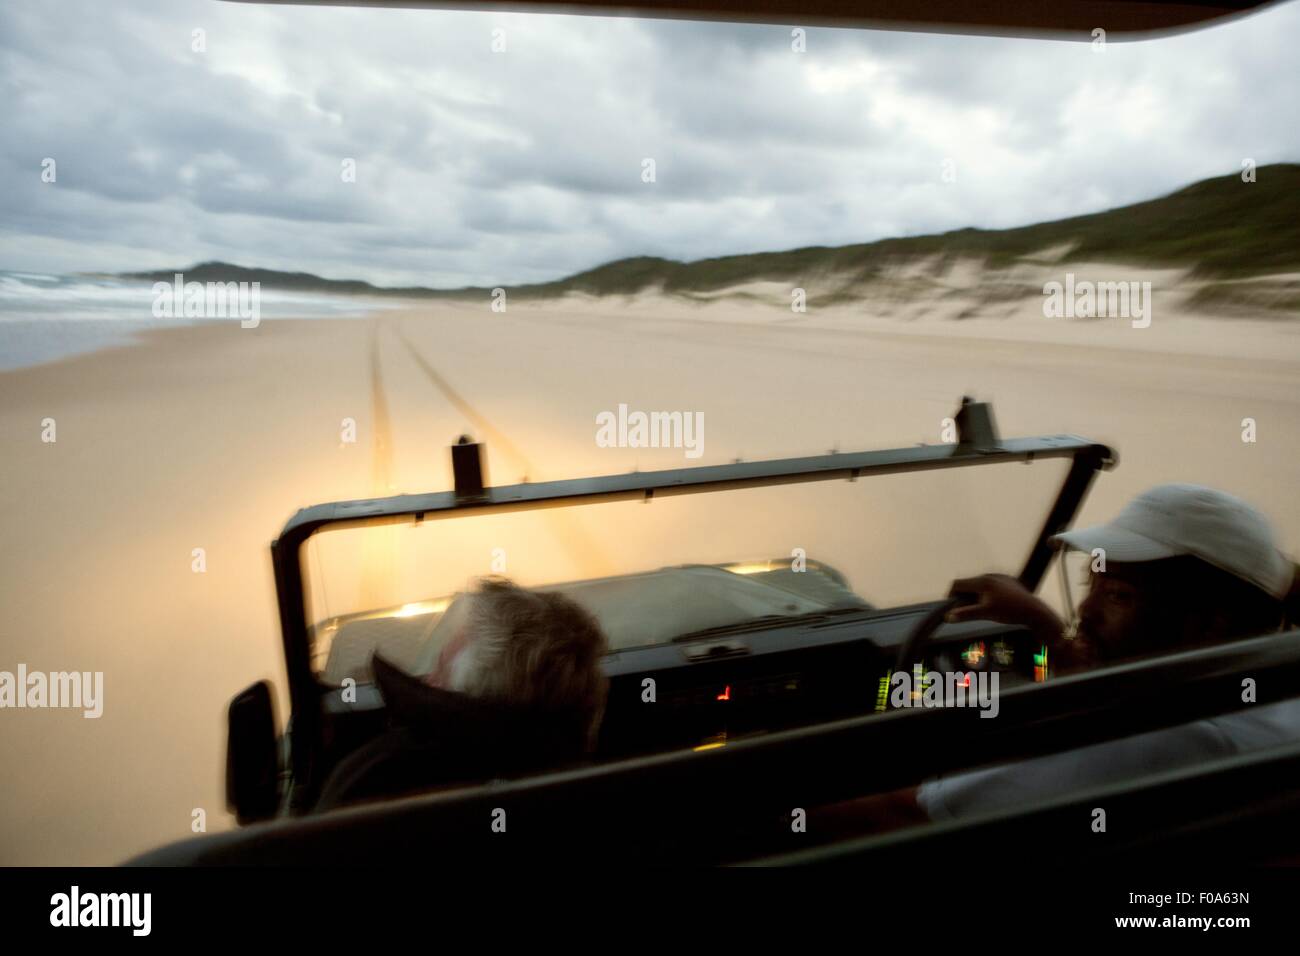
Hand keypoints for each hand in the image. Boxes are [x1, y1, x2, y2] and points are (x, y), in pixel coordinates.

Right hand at [946, 573, 1063, 643]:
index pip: (958, 583)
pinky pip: (991, 585)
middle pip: (969, 584)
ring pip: (980, 584)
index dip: (951, 594)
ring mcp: (1000, 577)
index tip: (950, 606)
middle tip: (965, 610)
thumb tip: (948, 616)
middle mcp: (990, 575)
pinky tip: (994, 604)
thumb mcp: (985, 613)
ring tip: (980, 608)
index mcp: (982, 581)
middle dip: (964, 596)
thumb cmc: (1010, 611)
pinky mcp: (1008, 581)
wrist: (1034, 611)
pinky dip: (987, 594)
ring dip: (976, 595)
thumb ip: (966, 614)